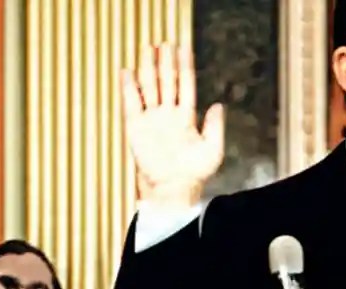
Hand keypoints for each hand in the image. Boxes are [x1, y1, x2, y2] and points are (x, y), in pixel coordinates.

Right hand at [121, 43, 223, 207]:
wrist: (172, 190)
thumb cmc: (194, 174)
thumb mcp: (213, 150)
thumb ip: (215, 127)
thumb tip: (218, 105)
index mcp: (186, 117)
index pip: (186, 85)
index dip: (185, 67)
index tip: (184, 49)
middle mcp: (168, 114)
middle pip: (166, 81)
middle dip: (166, 62)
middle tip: (165, 43)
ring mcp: (151, 119)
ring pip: (149, 87)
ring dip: (148, 69)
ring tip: (148, 49)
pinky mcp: (135, 127)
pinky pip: (131, 103)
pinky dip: (129, 88)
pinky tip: (128, 72)